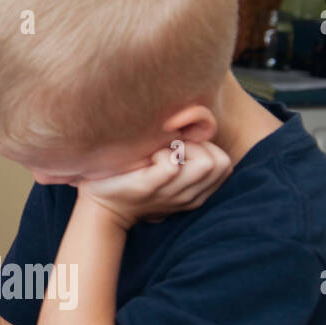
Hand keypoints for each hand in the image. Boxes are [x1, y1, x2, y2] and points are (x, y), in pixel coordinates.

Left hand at [77, 141, 231, 229]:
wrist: (101, 206)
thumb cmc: (133, 178)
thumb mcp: (167, 169)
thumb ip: (185, 152)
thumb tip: (193, 118)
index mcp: (196, 192)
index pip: (224, 164)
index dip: (206, 147)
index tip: (180, 147)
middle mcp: (189, 196)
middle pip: (221, 162)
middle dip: (199, 146)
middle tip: (170, 148)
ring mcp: (171, 194)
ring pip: (206, 163)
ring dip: (184, 147)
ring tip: (161, 151)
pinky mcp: (149, 188)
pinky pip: (171, 165)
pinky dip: (161, 154)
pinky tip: (147, 158)